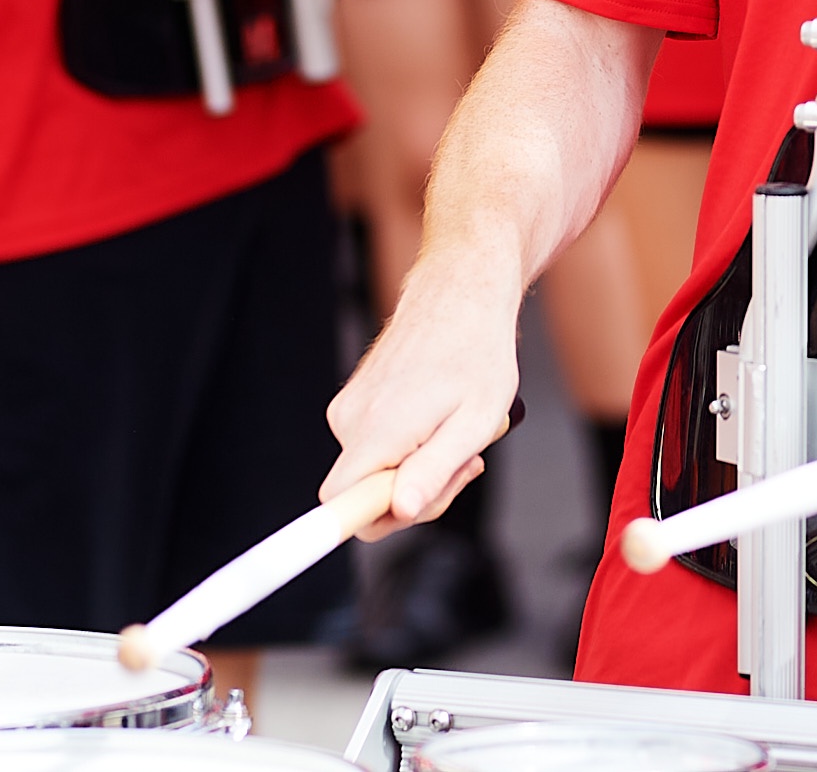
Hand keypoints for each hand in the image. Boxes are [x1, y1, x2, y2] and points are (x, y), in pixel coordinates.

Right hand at [321, 251, 520, 532]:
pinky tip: (439, 415)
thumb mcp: (474, 421)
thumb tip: (402, 509)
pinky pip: (377, 448)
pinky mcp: (355, 400)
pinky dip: (410, 445)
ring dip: (419, 466)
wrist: (460, 293)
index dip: (367, 523)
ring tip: (456, 427)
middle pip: (366, 496)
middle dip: (417, 493)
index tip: (402, 511)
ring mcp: (349, 408)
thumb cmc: (476, 353)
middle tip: (466, 462)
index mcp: (376, 430)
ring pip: (376, 472)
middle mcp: (349, 421)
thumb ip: (435, 469)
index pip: (339, 505)